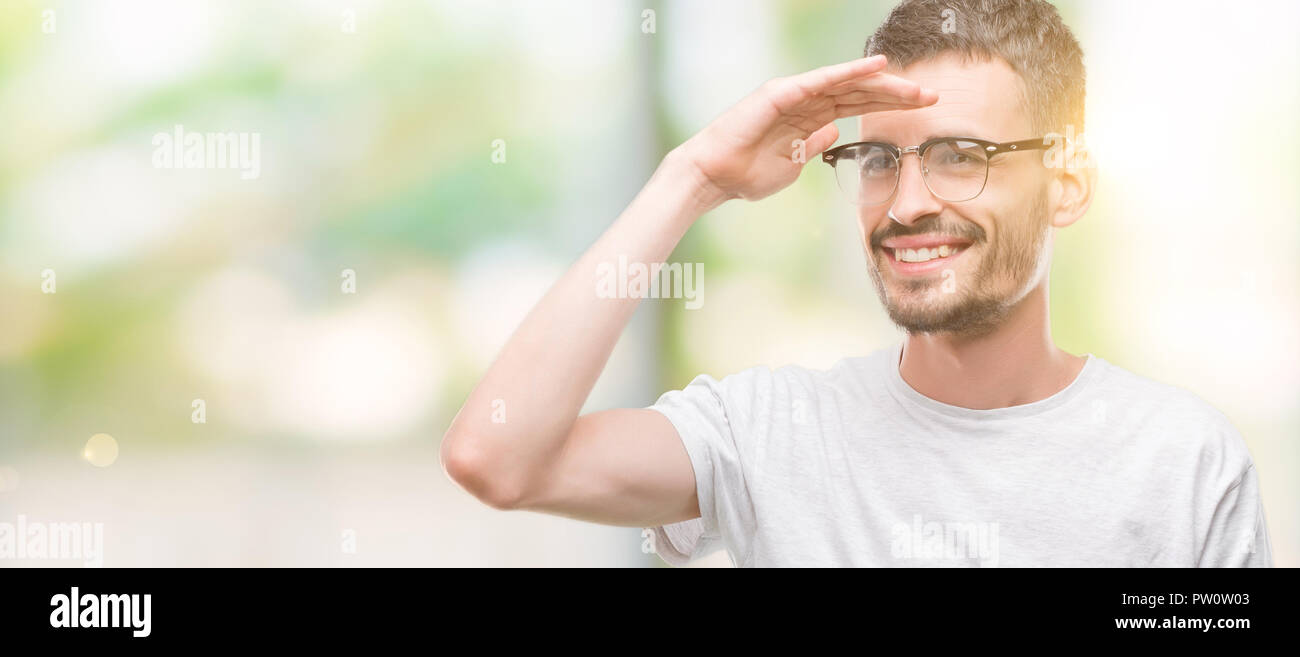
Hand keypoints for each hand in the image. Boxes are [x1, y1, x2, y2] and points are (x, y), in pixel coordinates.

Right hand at [677, 54, 937, 203]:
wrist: (714, 176)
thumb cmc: (746, 175)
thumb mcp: (791, 164)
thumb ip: (813, 146)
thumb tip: (834, 130)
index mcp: (809, 119)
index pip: (857, 107)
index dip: (890, 107)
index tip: (922, 109)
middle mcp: (804, 101)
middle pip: (859, 93)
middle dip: (897, 95)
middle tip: (932, 96)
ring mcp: (794, 94)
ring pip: (846, 84)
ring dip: (882, 84)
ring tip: (914, 86)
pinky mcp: (782, 93)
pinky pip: (822, 80)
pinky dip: (849, 72)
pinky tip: (876, 67)